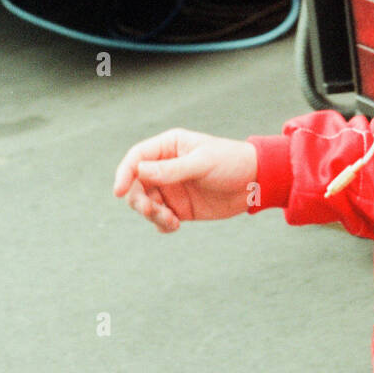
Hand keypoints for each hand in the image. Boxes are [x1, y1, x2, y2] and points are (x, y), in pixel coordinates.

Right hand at [113, 128, 257, 231]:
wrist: (255, 182)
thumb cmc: (231, 162)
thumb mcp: (202, 163)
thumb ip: (171, 169)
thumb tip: (139, 171)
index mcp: (169, 147)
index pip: (137, 158)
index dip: (124, 173)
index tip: (118, 192)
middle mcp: (165, 167)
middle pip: (135, 184)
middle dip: (138, 199)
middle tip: (152, 210)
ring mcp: (171, 188)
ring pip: (145, 204)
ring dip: (151, 214)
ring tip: (170, 220)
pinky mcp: (179, 208)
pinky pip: (159, 219)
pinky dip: (161, 224)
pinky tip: (175, 226)